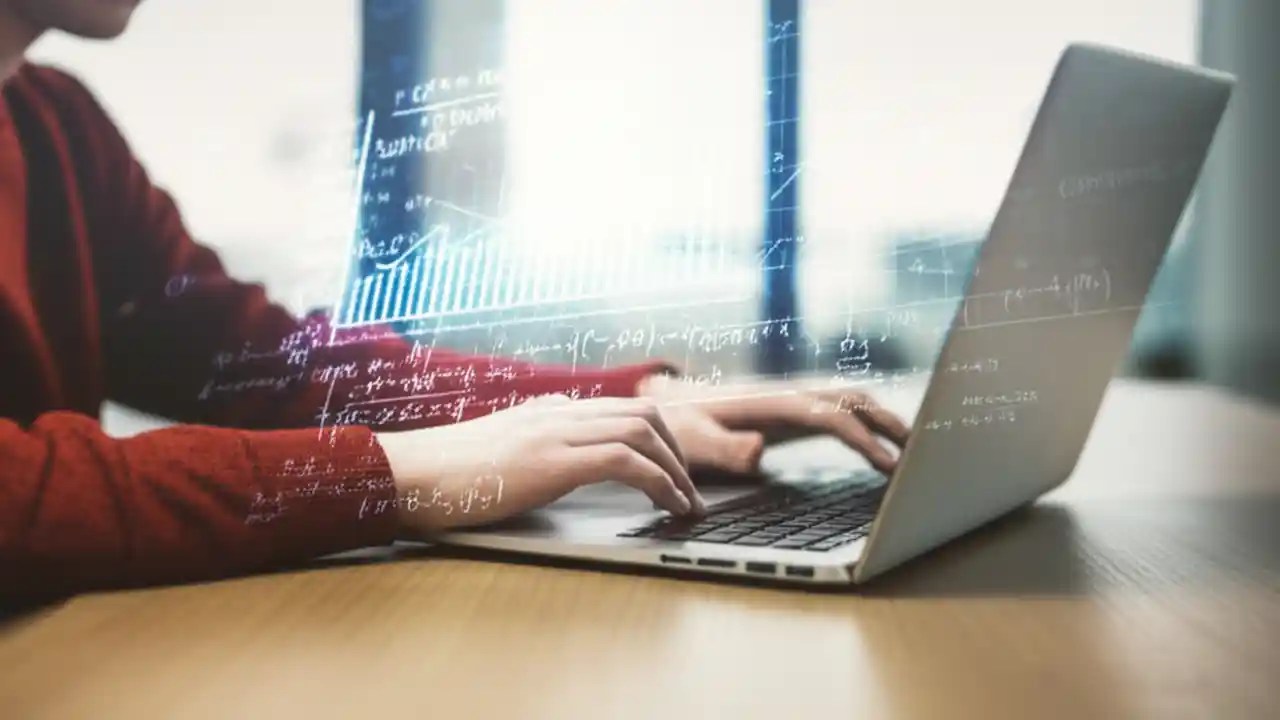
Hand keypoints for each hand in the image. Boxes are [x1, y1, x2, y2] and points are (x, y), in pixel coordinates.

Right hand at [376, 395, 704, 534]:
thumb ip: (534, 446)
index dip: (659, 439)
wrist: (402, 475)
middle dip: (679, 452)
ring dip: (676, 470)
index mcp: (546, 411)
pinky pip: (624, 460)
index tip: (674, 470)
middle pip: (644, 414)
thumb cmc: (441, 475)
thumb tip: (563, 459)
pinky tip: (668, 504)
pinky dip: (658, 482)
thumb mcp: (498, 452)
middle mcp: (556, 413)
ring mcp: (553, 432)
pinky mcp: (550, 461)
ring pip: (642, 432)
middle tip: (689, 490)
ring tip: (687, 504)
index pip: (621, 409)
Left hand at [636, 374, 910, 475]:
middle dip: (888, 422)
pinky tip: (878, 447)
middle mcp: (786, 395)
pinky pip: (837, 414)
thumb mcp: (691, 440)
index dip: (863, 438)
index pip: (830, 416)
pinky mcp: (789, 414)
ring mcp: (790, 402)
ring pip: (848, 401)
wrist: (659, 408)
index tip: (889, 464)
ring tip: (913, 450)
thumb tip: (760, 452)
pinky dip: (865, 424)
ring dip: (882, 420)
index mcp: (770, 401)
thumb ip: (723, 448)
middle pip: (850, 399)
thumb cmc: (675, 427)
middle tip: (924, 453)